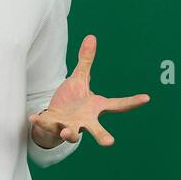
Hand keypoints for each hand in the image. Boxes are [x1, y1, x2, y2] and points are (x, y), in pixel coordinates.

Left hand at [28, 34, 149, 146]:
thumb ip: (85, 62)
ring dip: (70, 134)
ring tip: (68, 134)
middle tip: (109, 142)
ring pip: (71, 134)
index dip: (132, 102)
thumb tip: (91, 36)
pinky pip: (46, 125)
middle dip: (102, 136)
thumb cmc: (71, 101)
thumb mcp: (79, 79)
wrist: (54, 120)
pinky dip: (40, 122)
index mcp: (95, 108)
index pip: (116, 105)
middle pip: (96, 130)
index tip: (146, 98)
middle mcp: (84, 120)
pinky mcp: (52, 126)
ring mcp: (68, 125)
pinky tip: (33, 117)